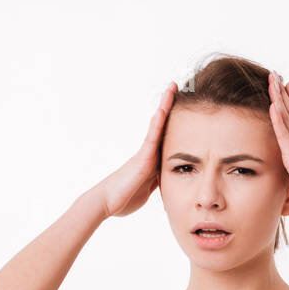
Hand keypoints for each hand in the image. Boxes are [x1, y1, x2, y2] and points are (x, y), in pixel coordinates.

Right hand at [97, 81, 176, 217]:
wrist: (107, 203)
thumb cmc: (124, 199)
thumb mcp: (147, 190)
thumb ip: (156, 182)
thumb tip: (164, 180)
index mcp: (152, 160)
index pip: (166, 137)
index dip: (173, 121)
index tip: (181, 107)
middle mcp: (148, 152)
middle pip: (162, 124)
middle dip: (168, 106)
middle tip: (176, 86)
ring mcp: (145, 152)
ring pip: (158, 124)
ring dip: (164, 106)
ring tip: (172, 87)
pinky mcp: (142, 157)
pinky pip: (152, 136)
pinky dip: (158, 122)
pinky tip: (163, 109)